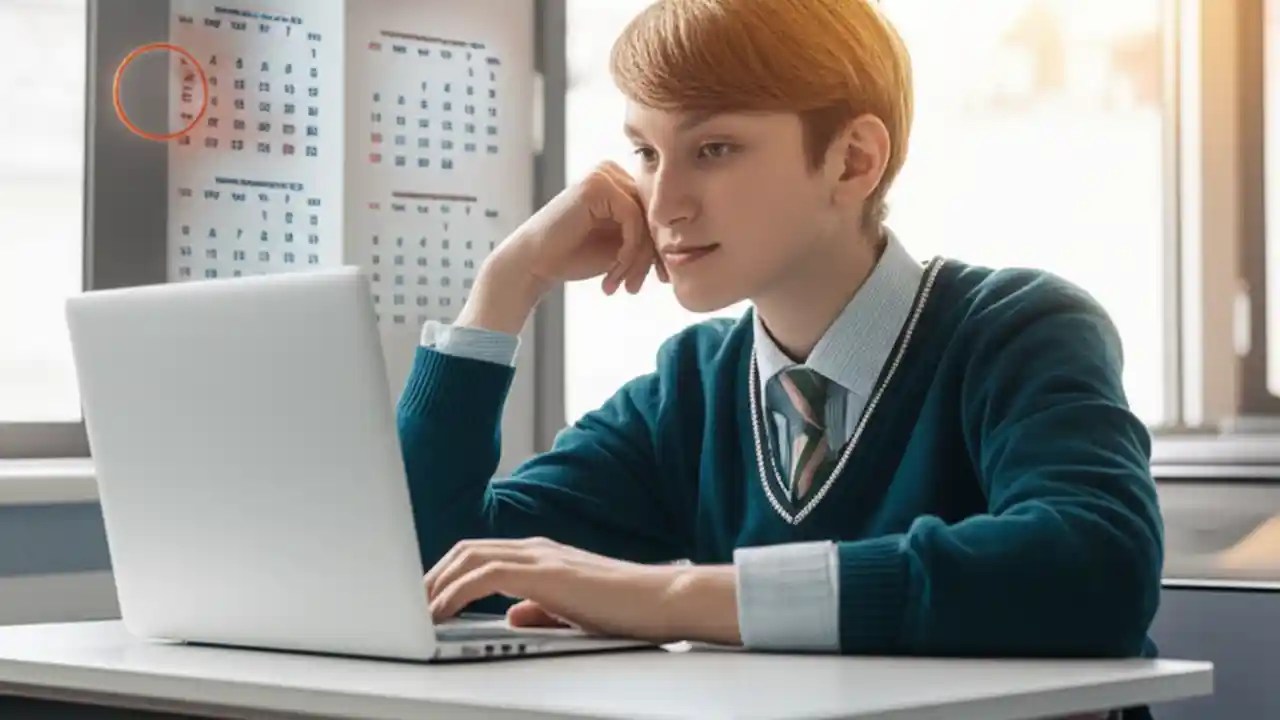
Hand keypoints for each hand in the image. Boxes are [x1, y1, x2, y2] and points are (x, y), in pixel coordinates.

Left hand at [424, 537, 740, 645]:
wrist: (661, 600)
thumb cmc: (625, 609)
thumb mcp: (572, 610)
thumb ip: (540, 608)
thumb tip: (510, 615)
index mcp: (541, 555)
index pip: (480, 554)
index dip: (447, 574)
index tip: (425, 600)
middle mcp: (536, 548)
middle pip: (466, 550)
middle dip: (431, 577)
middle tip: (410, 606)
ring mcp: (540, 556)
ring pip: (469, 557)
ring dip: (436, 584)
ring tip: (416, 612)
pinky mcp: (545, 572)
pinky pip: (485, 575)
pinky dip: (455, 593)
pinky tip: (442, 613)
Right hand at [454, 161, 665, 333]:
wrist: (534, 264)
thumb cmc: (574, 256)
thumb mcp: (621, 246)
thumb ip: (648, 236)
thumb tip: (685, 243)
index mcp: (619, 181)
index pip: (656, 214)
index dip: (658, 249)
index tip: (655, 280)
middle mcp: (612, 171)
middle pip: (653, 216)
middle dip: (648, 258)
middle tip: (635, 287)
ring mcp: (604, 174)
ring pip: (645, 221)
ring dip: (636, 260)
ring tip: (622, 286)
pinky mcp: (597, 185)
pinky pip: (632, 220)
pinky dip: (627, 252)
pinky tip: (612, 274)